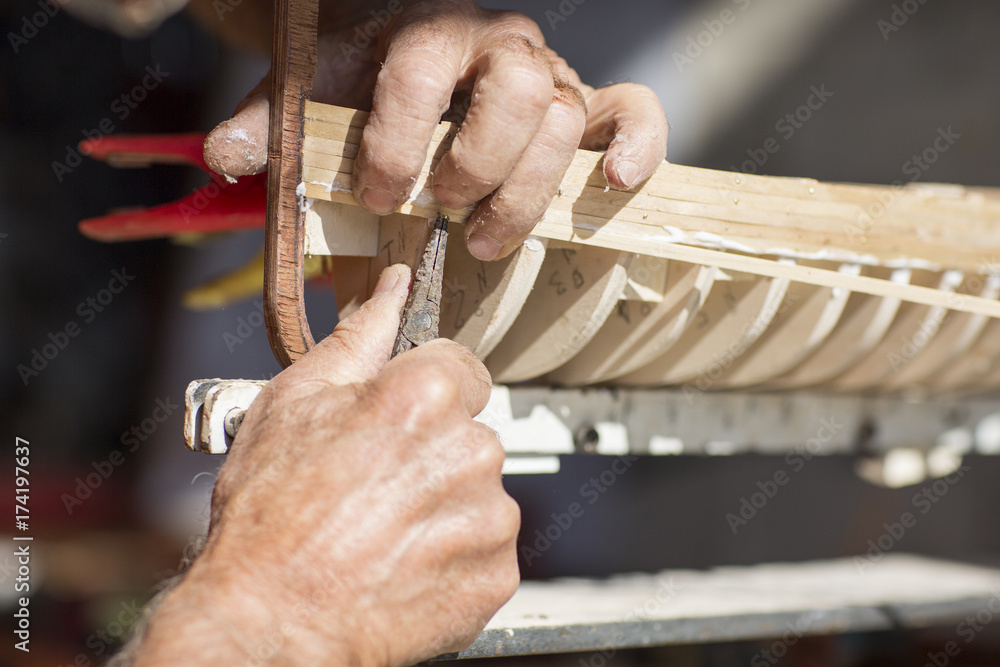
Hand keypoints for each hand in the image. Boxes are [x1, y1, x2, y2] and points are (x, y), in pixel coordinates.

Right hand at [135, 265, 519, 666]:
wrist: (272, 618)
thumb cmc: (271, 517)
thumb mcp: (294, 401)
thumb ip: (359, 335)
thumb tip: (392, 288)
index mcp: (426, 396)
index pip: (461, 367)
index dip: (423, 393)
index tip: (397, 422)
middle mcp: (471, 450)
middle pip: (469, 431)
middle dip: (432, 450)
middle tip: (375, 485)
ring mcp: (490, 516)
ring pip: (480, 489)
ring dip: (445, 503)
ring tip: (384, 529)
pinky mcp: (496, 572)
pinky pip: (487, 546)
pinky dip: (456, 554)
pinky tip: (405, 561)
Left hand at [202, 0, 667, 260]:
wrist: (402, 43)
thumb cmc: (361, 76)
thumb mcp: (312, 90)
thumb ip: (273, 122)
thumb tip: (227, 156)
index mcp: (426, 29)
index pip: (423, 72)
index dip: (401, 140)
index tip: (380, 196)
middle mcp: (498, 44)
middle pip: (517, 92)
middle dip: (477, 165)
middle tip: (441, 213)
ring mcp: (548, 73)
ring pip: (567, 118)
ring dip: (529, 189)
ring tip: (484, 239)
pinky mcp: (582, 104)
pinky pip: (632, 110)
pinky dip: (637, 144)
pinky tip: (610, 183)